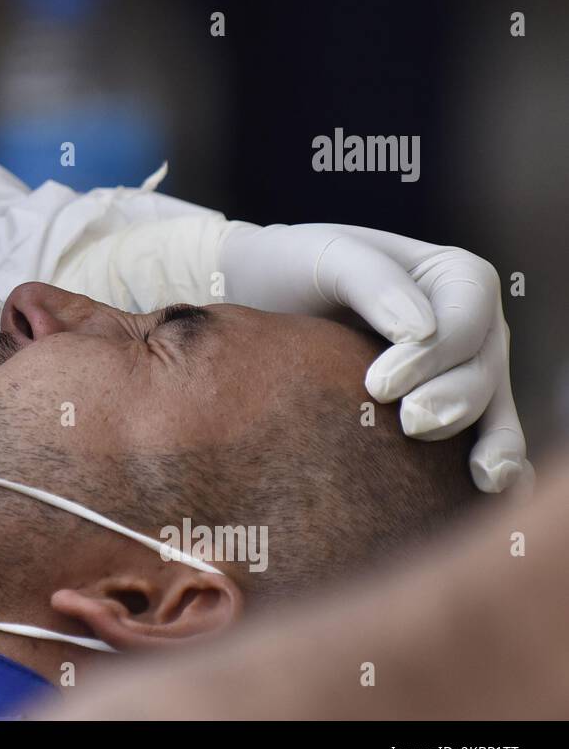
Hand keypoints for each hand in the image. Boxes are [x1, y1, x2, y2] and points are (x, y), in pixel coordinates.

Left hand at [219, 222, 526, 491]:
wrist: (252, 299)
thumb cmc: (291, 268)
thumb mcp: (325, 256)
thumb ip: (373, 281)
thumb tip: (420, 331)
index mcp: (453, 279)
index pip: (470, 317)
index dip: (437, 354)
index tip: (379, 384)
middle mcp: (468, 327)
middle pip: (485, 368)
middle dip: (455, 401)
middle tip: (409, 424)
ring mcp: (458, 372)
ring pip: (491, 409)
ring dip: (482, 441)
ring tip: (467, 471)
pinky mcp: (438, 411)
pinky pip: (483, 438)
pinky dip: (496, 463)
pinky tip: (493, 492)